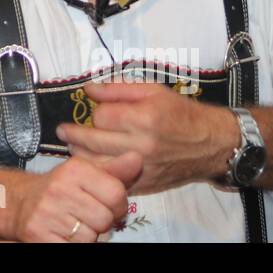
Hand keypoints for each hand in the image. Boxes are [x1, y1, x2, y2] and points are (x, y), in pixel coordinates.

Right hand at [7, 151, 141, 241]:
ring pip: (91, 237)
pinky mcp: (39, 235)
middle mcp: (59, 189)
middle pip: (105, 219)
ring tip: (75, 224)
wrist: (18, 202)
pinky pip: (74, 248)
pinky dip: (73, 244)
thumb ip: (114, 169)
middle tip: (88, 216)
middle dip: (101, 222)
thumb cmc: (60, 187)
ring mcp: (48, 213)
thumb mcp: (85, 172)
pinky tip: (65, 233)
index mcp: (75, 170)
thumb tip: (138, 158)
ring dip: (87, 235)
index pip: (116, 194)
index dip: (118, 205)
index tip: (109, 205)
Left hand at [55, 82, 236, 195]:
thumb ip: (118, 89)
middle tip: (61, 130)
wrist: (211, 144)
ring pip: (98, 163)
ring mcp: (142, 167)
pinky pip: (112, 179)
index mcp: (143, 118)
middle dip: (73, 134)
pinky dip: (98, 171)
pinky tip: (92, 162)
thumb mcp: (153, 90)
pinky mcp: (144, 184)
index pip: (101, 116)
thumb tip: (89, 89)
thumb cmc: (181, 112)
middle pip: (93, 141)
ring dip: (80, 154)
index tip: (95, 110)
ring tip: (72, 146)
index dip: (94, 112)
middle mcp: (141, 145)